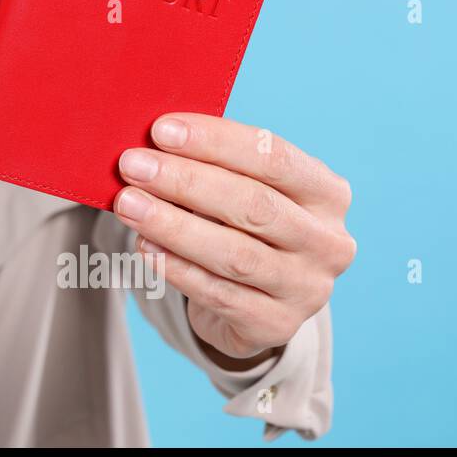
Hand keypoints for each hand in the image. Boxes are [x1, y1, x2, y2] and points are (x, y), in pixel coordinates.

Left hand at [111, 113, 354, 365]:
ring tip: (128, 204)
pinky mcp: (276, 325)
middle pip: (253, 205)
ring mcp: (307, 289)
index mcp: (327, 193)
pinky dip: (176, 268)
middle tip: (133, 166)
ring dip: (173, 225)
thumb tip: (152, 144)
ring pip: (234, 254)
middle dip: (186, 181)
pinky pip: (218, 293)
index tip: (160, 130)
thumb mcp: (242, 189)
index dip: (215, 141)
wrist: (257, 303)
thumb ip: (212, 166)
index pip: (274, 158)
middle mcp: (328, 242)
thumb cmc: (241, 226)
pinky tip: (144, 246)